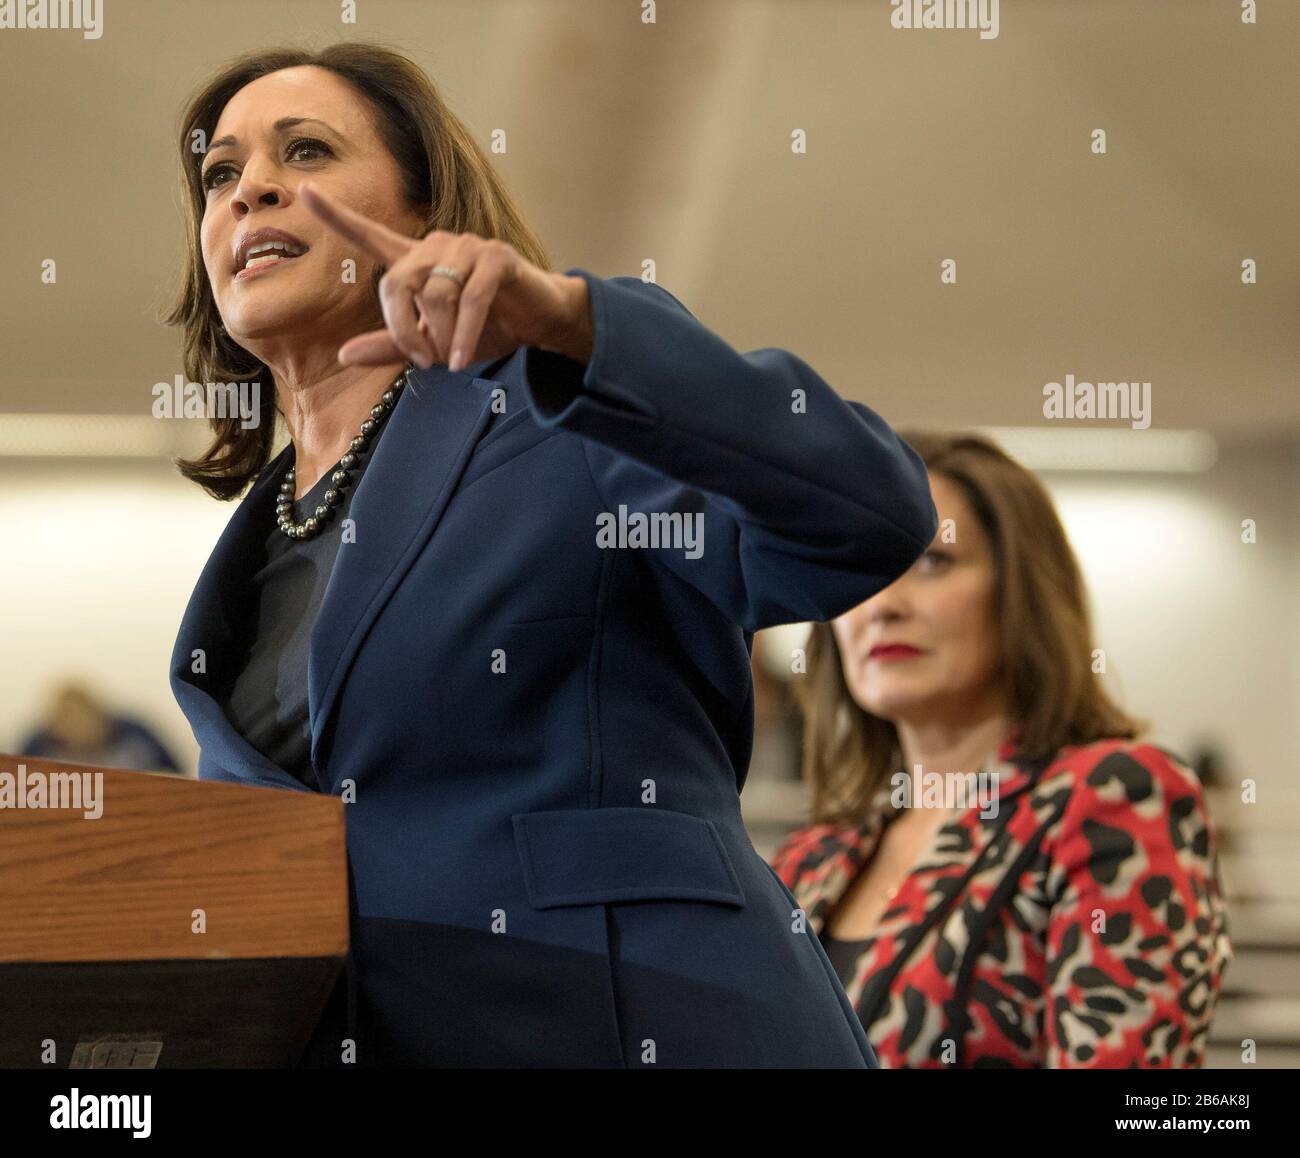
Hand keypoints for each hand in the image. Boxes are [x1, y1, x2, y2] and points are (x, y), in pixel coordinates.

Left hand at [300, 181, 591, 371]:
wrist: (540, 322)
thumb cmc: (488, 327)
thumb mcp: (436, 344)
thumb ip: (393, 346)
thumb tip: (344, 355)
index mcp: (417, 261)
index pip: (369, 235)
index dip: (336, 216)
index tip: (304, 192)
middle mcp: (438, 247)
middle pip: (397, 282)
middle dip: (403, 328)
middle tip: (422, 360)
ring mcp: (468, 248)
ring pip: (435, 293)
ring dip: (440, 335)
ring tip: (451, 358)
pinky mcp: (497, 259)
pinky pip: (470, 299)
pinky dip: (464, 334)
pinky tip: (462, 359)